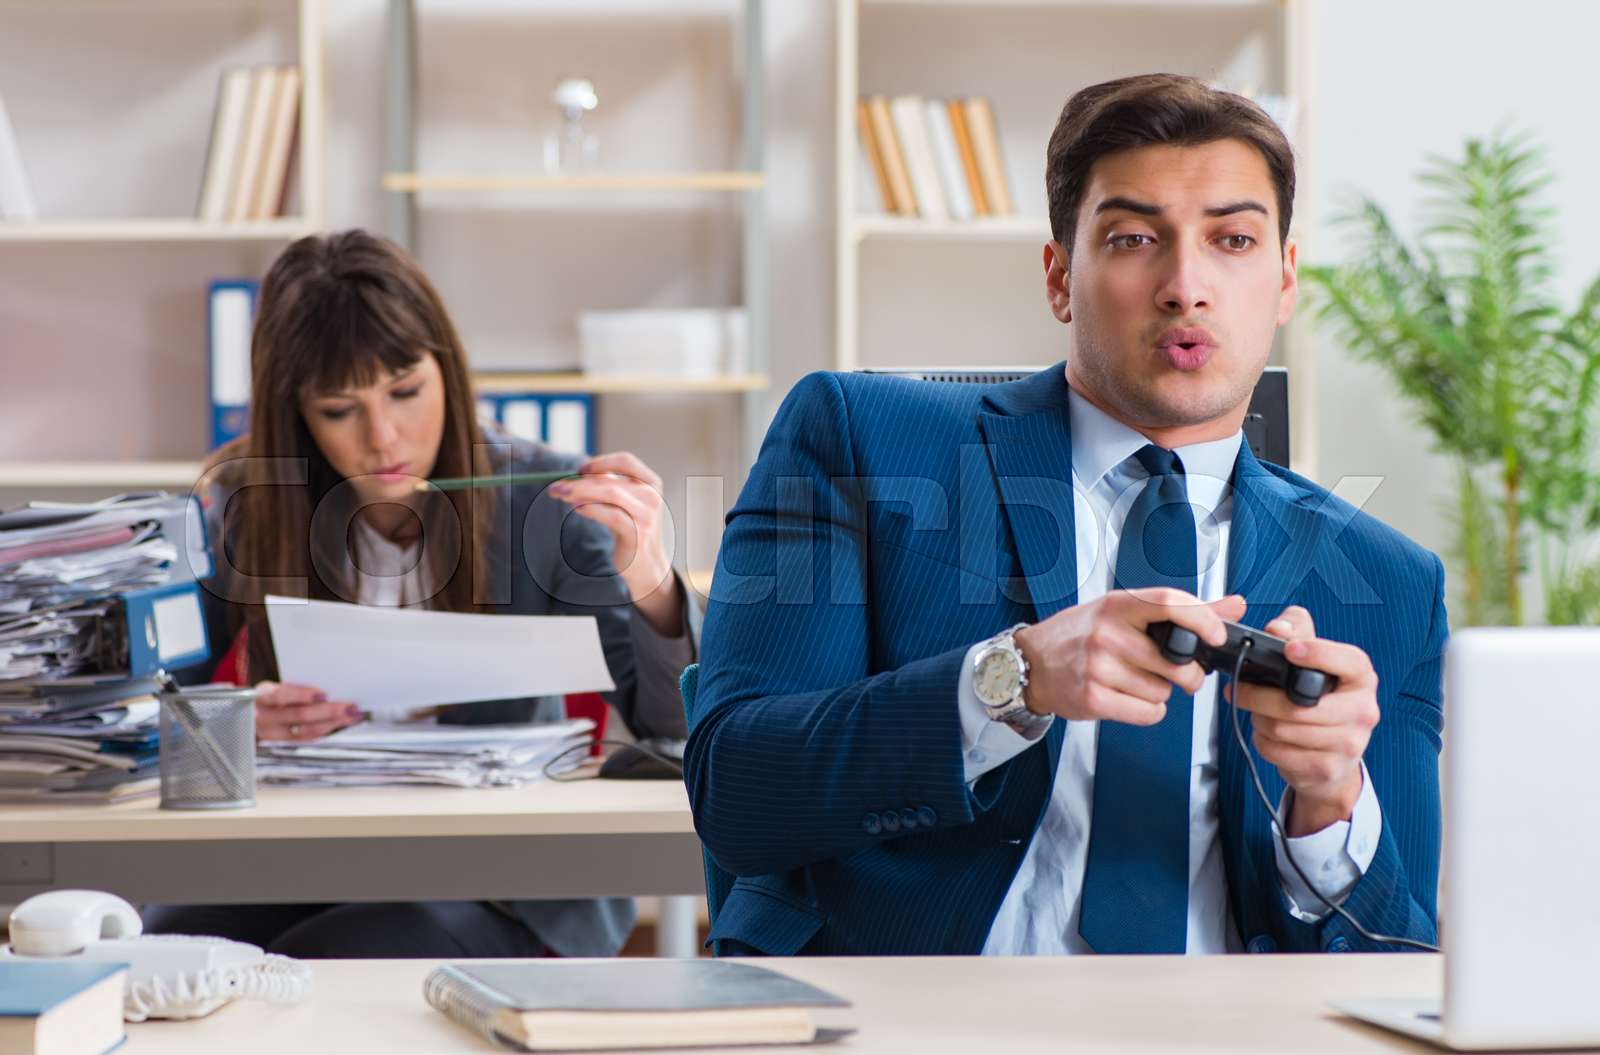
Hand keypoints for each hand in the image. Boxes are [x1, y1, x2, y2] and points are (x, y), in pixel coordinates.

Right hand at [253, 681, 361, 741]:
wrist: (251, 715)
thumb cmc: (272, 697)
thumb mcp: (277, 687)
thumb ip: (297, 688)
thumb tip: (329, 689)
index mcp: (261, 696)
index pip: (280, 695)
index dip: (301, 694)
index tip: (323, 694)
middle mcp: (263, 717)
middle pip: (298, 715)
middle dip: (328, 711)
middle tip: (350, 706)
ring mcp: (271, 734)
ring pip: (305, 731)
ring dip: (332, 723)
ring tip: (352, 716)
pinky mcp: (281, 745)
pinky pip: (306, 740)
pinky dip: (325, 732)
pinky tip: (339, 725)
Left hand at [548, 451, 683, 635]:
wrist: (647, 565)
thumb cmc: (631, 529)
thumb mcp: (624, 504)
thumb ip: (608, 487)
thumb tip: (576, 474)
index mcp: (651, 484)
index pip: (626, 461)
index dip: (601, 462)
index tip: (578, 470)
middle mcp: (652, 497)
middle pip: (611, 481)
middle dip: (579, 482)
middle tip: (556, 486)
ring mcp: (647, 516)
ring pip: (611, 494)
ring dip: (581, 492)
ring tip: (561, 495)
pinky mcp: (638, 534)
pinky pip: (611, 515)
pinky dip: (591, 509)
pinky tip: (576, 508)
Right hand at [1014, 588, 1246, 723]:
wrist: (1031, 662)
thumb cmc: (1081, 634)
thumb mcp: (1124, 611)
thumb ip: (1181, 610)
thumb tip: (1234, 606)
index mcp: (1118, 605)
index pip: (1171, 603)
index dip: (1204, 621)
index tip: (1217, 636)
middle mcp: (1107, 633)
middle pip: (1177, 661)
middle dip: (1188, 674)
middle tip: (1176, 672)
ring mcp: (1098, 666)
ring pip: (1163, 691)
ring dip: (1159, 692)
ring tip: (1133, 680)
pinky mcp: (1093, 698)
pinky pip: (1148, 713)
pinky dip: (1148, 711)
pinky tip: (1127, 697)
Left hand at [1227, 606, 1378, 835]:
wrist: (1336, 759)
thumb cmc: (1322, 701)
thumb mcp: (1314, 661)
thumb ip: (1296, 632)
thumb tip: (1277, 628)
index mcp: (1362, 679)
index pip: (1349, 661)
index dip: (1318, 653)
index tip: (1289, 650)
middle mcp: (1363, 711)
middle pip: (1299, 704)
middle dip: (1260, 696)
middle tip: (1241, 689)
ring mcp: (1349, 744)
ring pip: (1284, 728)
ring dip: (1259, 719)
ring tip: (1257, 711)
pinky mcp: (1328, 768)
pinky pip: (1278, 751)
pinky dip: (1263, 741)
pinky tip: (1267, 734)